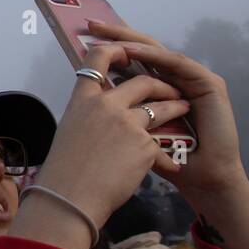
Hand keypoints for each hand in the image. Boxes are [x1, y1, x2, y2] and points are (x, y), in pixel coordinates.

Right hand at [31, 41, 187, 231]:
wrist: (70, 200)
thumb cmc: (65, 172)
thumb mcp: (71, 131)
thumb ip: (89, 115)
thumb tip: (102, 111)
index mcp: (81, 100)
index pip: (97, 58)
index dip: (116, 49)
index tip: (128, 53)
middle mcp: (104, 105)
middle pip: (141, 81)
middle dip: (161, 84)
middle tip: (171, 91)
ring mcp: (125, 123)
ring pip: (159, 107)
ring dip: (175, 107)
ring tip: (184, 110)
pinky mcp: (143, 144)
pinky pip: (160, 141)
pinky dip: (166, 152)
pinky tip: (173, 162)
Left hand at [84, 19, 248, 248]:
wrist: (202, 178)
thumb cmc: (169, 160)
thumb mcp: (133, 133)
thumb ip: (119, 112)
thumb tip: (86, 97)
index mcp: (157, 89)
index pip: (131, 60)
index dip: (109, 47)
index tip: (81, 37)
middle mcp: (174, 79)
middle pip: (143, 49)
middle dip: (116, 35)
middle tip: (91, 23)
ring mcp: (192, 79)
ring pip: (158, 51)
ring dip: (132, 42)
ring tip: (109, 33)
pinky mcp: (208, 84)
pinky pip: (177, 64)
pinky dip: (154, 56)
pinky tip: (134, 50)